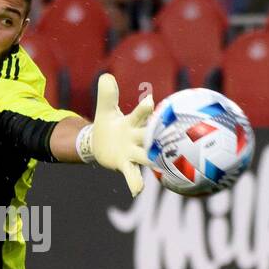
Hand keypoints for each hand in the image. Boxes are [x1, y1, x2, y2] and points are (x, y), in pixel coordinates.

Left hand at [81, 73, 153, 195]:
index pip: (141, 114)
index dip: (145, 109)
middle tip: (168, 135)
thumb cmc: (108, 124)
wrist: (100, 143)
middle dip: (156, 135)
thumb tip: (105, 77)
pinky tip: (136, 191)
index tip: (150, 101)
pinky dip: (135, 183)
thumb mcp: (105, 110)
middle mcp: (137, 137)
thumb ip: (107, 95)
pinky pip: (132, 175)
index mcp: (133, 122)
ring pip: (146, 156)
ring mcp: (133, 153)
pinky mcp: (125, 165)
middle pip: (149, 136)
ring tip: (156, 162)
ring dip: (151, 159)